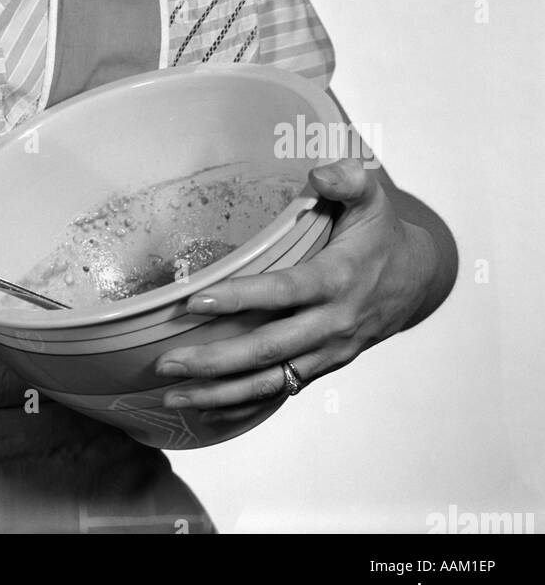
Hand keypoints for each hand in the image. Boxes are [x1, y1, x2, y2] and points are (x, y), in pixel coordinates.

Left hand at [154, 158, 438, 413]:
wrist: (417, 281)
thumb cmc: (381, 233)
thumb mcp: (373, 197)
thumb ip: (349, 179)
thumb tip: (319, 174)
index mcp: (337, 279)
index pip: (283, 293)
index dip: (240, 298)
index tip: (195, 302)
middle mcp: (331, 323)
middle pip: (268, 349)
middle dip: (216, 360)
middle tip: (168, 363)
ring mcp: (327, 352)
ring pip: (271, 381)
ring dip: (220, 392)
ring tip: (173, 395)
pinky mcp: (323, 367)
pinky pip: (281, 392)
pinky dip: (243, 406)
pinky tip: (205, 409)